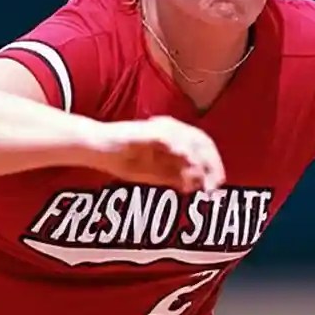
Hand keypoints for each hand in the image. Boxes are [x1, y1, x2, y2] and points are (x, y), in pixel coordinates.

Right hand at [86, 116, 225, 192]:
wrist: (97, 146)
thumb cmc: (121, 157)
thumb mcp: (153, 172)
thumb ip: (173, 177)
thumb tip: (194, 186)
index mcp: (173, 137)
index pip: (203, 146)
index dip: (214, 165)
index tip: (217, 185)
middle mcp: (170, 129)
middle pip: (202, 141)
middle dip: (212, 164)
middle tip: (215, 186)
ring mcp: (159, 128)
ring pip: (191, 139)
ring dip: (201, 161)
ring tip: (205, 181)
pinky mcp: (148, 131)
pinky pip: (170, 139)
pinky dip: (181, 152)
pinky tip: (187, 167)